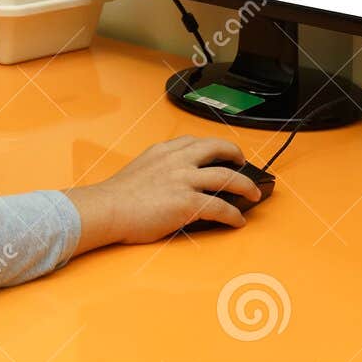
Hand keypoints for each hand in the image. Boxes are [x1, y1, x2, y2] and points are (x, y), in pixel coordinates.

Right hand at [64, 136, 262, 249]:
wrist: (107, 209)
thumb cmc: (116, 196)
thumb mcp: (139, 168)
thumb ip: (159, 167)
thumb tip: (172, 181)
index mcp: (164, 151)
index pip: (195, 141)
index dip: (213, 146)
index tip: (220, 151)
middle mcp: (177, 160)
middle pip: (217, 149)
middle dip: (235, 154)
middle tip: (243, 163)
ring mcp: (184, 180)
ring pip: (228, 177)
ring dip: (246, 186)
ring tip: (254, 194)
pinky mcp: (188, 203)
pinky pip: (220, 207)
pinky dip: (234, 214)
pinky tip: (238, 220)